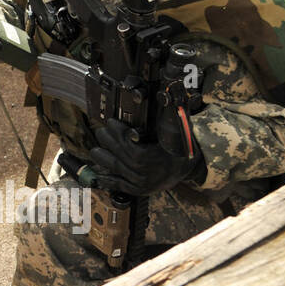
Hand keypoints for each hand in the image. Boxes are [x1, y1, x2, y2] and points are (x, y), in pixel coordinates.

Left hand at [86, 117, 204, 196]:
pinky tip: (97, 175)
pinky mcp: (139, 190)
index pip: (131, 147)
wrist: (189, 168)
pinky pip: (120, 186)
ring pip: (118, 170)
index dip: (119, 134)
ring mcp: (143, 183)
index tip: (111, 122)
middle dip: (109, 142)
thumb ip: (171, 114)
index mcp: (157, 159)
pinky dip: (108, 180)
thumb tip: (167, 95)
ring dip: (104, 159)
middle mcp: (148, 173)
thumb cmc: (183, 148)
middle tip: (101, 131)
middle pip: (122, 157)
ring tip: (95, 151)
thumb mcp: (179, 130)